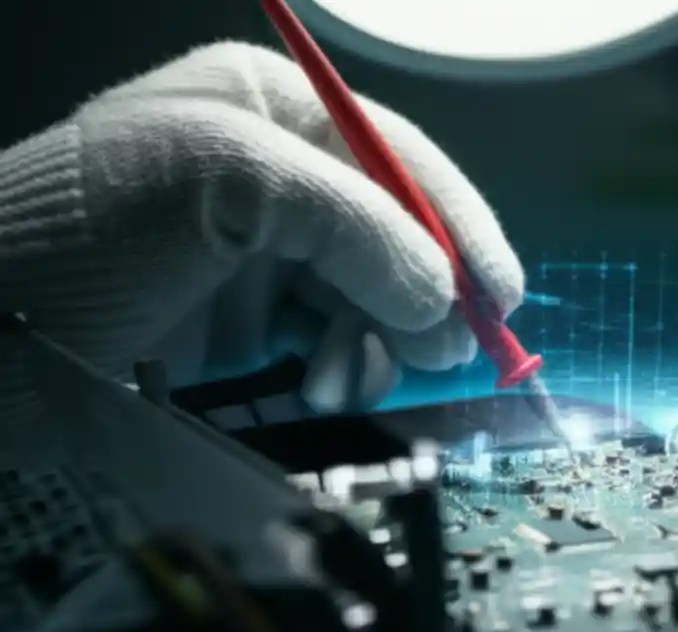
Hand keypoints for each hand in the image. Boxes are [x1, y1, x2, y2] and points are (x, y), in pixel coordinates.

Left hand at [0, 42, 521, 441]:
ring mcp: (262, 249)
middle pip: (396, 232)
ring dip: (380, 342)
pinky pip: (336, 339)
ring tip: (347, 378)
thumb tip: (444, 300)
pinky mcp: (246, 319)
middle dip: (423, 294)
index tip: (500, 293)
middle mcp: (274, 172)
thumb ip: (353, 227)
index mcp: (269, 107)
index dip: (457, 222)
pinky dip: (347, 366)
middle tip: (445, 353)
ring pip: (374, 294)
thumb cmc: (82, 234)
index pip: (397, 158)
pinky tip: (324, 385)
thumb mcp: (223, 184)